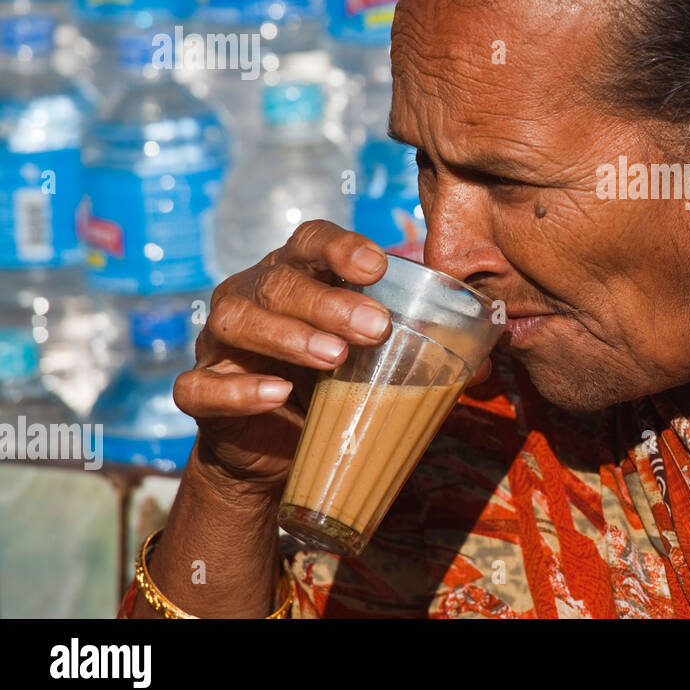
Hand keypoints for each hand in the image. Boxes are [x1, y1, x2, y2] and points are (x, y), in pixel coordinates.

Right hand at [174, 220, 492, 496]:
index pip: (309, 240)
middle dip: (326, 300)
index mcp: (295, 275)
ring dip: (286, 335)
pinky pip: (201, 385)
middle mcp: (251, 296)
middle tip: (373, 327)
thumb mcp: (371, 360)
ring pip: (236, 319)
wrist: (277, 449)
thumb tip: (488, 356)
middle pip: (277, 280)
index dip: (340, 247)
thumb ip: (415, 347)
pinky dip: (236, 389)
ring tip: (332, 358)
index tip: (377, 265)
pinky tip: (276, 395)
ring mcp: (219, 342)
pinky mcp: (200, 391)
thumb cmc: (331, 385)